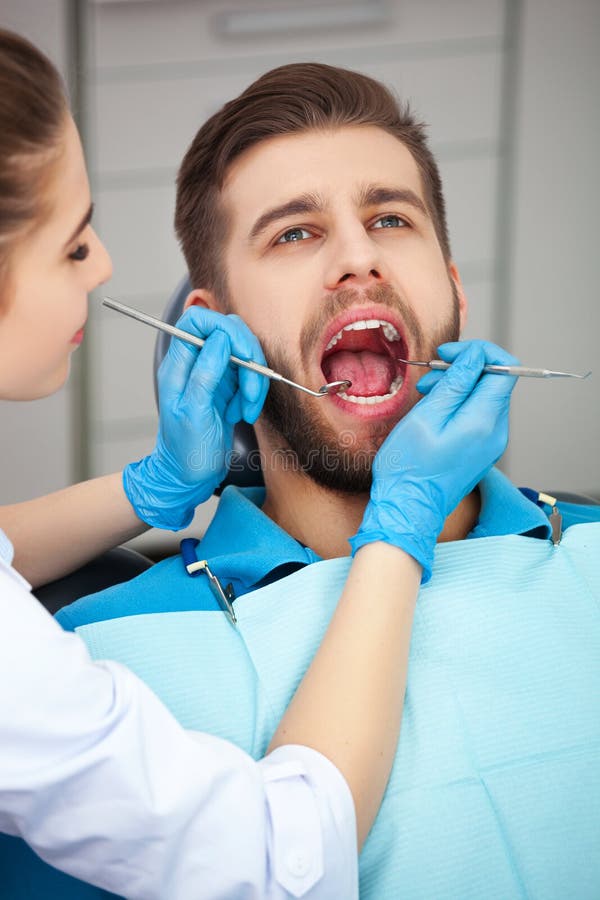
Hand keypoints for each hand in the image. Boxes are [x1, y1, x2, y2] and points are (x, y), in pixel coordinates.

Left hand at [123, 306, 267, 528]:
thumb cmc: (185, 450)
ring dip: (254, 382)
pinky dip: (253, 393)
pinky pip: (249, 376)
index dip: (223, 328)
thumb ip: (204, 374)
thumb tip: (220, 339)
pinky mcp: (227, 387)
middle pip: (228, 333)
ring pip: (243, 354)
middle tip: (252, 392)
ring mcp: (212, 374)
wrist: (189, 477)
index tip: (241, 354)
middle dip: (248, 359)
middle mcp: (195, 363)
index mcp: (179, 365)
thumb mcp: (194, 413)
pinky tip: (242, 413)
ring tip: (246, 410)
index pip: (197, 320)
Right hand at [349, 340, 518, 580]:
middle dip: (464, 369)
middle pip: (494, 381)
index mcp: (484, 421)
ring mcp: (491, 443)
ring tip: (427, 393)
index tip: (449, 353)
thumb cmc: (409, 467)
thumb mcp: (426, 417)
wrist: (408, 508)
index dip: (478, 352)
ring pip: (484, 397)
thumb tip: (475, 357)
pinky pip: (478, 415)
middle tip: (429, 375)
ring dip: (458, 386)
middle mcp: (496, 432)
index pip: (505, 368)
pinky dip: (459, 404)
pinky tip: (434, 410)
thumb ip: (455, 384)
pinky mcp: (482, 449)